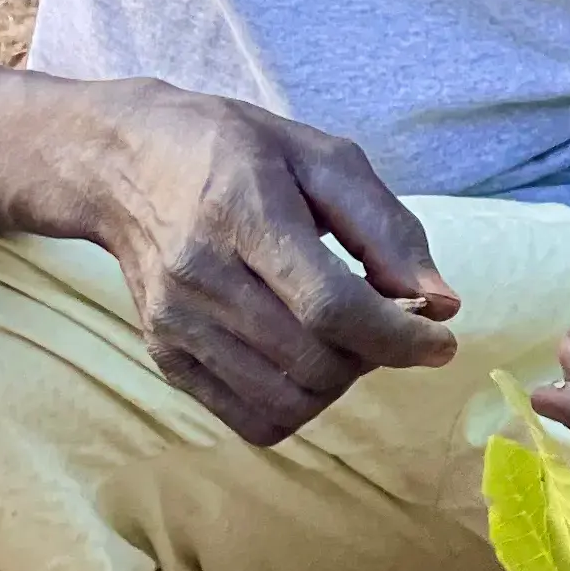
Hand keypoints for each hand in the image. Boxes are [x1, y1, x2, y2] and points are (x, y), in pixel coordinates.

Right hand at [81, 84, 457, 447]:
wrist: (124, 162)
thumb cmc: (236, 150)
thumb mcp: (323, 159)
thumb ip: (389, 230)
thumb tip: (444, 305)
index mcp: (243, 214)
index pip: (331, 307)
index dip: (399, 337)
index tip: (441, 341)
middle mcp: (201, 278)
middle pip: (314, 362)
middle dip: (373, 355)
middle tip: (383, 320)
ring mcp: (175, 325)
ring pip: (287, 402)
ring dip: (337, 383)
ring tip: (340, 337)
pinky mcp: (163, 356)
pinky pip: (251, 420)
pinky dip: (296, 403)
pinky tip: (303, 358)